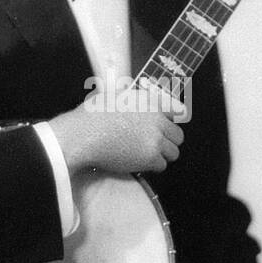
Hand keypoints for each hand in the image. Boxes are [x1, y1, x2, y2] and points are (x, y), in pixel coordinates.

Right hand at [50, 89, 184, 176]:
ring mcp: (155, 139)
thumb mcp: (112, 95)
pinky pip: (161, 166)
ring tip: (147, 156)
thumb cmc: (91, 116)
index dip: (169, 122)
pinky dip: (152, 167)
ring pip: (173, 152)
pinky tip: (140, 163)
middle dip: (168, 141)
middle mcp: (157, 119)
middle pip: (178, 135)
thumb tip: (126, 95)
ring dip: (162, 155)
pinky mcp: (150, 157)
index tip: (164, 128)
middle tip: (155, 146)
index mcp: (149, 102)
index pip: (175, 111)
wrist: (83, 135)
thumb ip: (127, 97)